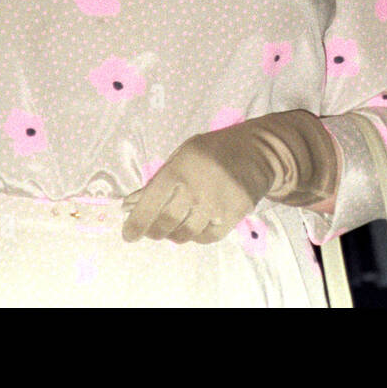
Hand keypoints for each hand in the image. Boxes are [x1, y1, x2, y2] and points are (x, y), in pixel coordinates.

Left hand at [122, 110, 338, 243]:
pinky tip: (195, 226)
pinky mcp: (234, 214)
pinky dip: (197, 236)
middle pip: (165, 223)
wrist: (257, 150)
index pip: (149, 204)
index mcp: (179, 169)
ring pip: (185, 234)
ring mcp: (216, 203)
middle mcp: (196, 188)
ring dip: (174, 235)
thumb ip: (158, 180)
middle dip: (153, 231)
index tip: (128, 236)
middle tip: (152, 230)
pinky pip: (207, 237)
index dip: (135, 224)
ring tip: (174, 227)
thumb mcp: (182, 155)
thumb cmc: (213, 150)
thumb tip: (129, 205)